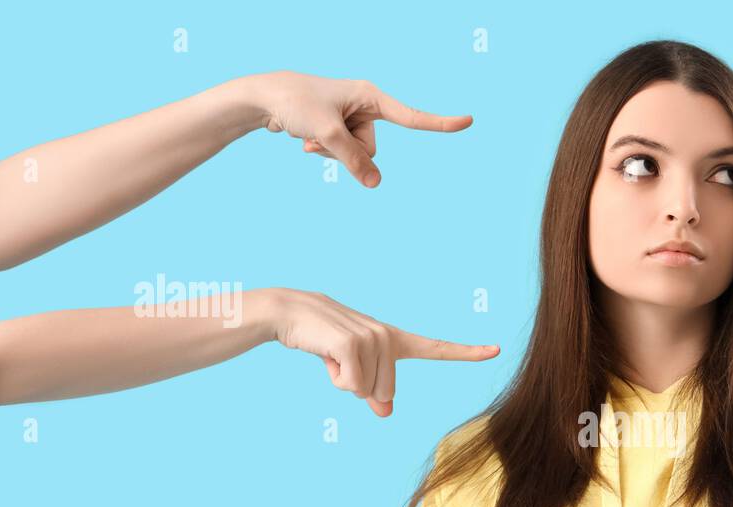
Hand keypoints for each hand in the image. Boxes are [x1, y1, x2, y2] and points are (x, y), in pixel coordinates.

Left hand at [248, 71, 472, 185]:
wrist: (264, 97)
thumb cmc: (296, 104)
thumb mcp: (327, 134)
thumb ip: (353, 161)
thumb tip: (375, 184)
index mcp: (370, 96)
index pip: (411, 117)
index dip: (440, 123)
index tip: (468, 121)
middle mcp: (365, 106)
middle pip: (372, 149)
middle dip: (348, 153)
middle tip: (320, 137)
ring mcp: (352, 119)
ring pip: (356, 155)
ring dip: (332, 154)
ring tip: (308, 137)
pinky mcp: (339, 129)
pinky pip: (342, 153)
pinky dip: (324, 151)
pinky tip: (304, 139)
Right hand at [249, 287, 498, 416]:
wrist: (290, 313)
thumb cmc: (324, 342)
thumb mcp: (352, 369)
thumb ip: (374, 391)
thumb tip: (386, 413)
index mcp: (394, 340)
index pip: (437, 348)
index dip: (467, 352)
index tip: (496, 350)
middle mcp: (388, 337)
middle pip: (385, 393)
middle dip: (358, 387)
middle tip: (339, 359)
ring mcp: (373, 338)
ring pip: (366, 392)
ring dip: (342, 381)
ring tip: (331, 353)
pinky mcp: (353, 344)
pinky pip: (350, 385)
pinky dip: (333, 377)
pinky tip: (324, 353)